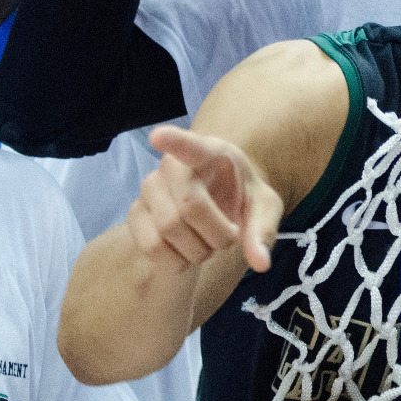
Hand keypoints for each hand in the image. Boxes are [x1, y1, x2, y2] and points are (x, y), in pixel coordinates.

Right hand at [135, 125, 281, 273]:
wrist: (219, 207)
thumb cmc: (240, 199)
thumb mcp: (264, 209)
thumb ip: (263, 231)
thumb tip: (261, 263)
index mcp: (210, 153)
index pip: (190, 145)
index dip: (173, 140)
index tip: (157, 136)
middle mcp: (173, 166)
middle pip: (190, 206)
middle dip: (217, 235)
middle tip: (228, 238)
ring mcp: (150, 188)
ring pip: (169, 229)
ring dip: (198, 250)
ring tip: (208, 244)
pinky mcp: (136, 214)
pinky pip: (151, 246)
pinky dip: (176, 261)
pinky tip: (186, 254)